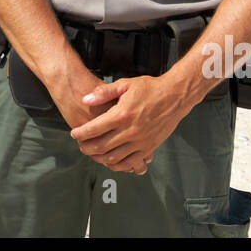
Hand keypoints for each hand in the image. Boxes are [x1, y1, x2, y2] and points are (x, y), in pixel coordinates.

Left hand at [69, 75, 192, 173]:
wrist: (175, 96)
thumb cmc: (151, 89)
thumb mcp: (125, 84)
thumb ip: (104, 92)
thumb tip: (86, 99)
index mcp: (122, 114)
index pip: (94, 128)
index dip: (81, 133)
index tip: (74, 134)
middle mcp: (130, 131)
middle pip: (101, 146)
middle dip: (87, 148)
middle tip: (81, 145)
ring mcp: (140, 142)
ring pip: (114, 158)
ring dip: (100, 158)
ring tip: (93, 154)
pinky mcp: (149, 148)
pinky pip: (131, 163)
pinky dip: (119, 165)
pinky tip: (112, 162)